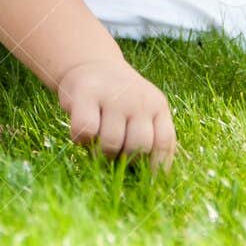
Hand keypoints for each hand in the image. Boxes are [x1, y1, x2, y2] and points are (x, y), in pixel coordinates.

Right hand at [57, 57, 176, 170]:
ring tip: (97, 148)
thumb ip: (148, 137)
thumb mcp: (142, 111)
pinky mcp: (85, 93)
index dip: (156, 166)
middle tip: (114, 158)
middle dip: (124, 161)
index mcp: (157, 105)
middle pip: (138, 146)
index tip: (145, 180)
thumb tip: (149, 181)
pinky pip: (85, 131)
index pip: (164, 142)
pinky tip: (82, 136)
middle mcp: (138, 98)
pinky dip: (81, 141)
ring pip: (111, 143)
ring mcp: (113, 95)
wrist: (90, 64)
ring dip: (101, 154)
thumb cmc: (118, 99)